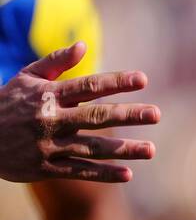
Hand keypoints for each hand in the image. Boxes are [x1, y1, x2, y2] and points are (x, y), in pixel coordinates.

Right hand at [0, 42, 159, 183]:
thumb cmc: (6, 102)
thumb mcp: (26, 77)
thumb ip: (55, 62)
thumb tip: (84, 45)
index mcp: (49, 95)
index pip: (89, 86)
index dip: (117, 82)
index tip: (143, 79)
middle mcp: (50, 119)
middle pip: (96, 117)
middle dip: (128, 115)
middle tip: (157, 114)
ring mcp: (48, 145)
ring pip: (92, 147)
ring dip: (124, 150)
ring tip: (151, 150)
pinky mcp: (44, 168)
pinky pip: (78, 172)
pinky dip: (102, 174)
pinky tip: (128, 174)